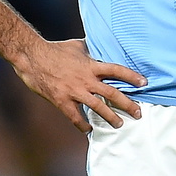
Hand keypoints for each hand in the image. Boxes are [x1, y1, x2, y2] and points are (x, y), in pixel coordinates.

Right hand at [12, 37, 146, 132]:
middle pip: (112, 93)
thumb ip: (90, 49)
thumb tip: (99, 45)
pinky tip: (89, 129)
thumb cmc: (54, 49)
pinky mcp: (62, 100)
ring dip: (110, 117)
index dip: (131, 76)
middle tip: (138, 113)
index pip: (117, 70)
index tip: (144, 83)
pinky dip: (83, 125)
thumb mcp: (76, 45)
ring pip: (97, 107)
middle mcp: (85, 79)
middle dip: (128, 104)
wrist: (31, 56)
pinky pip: (75, 117)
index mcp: (90, 65)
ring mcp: (74, 91)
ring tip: (120, 124)